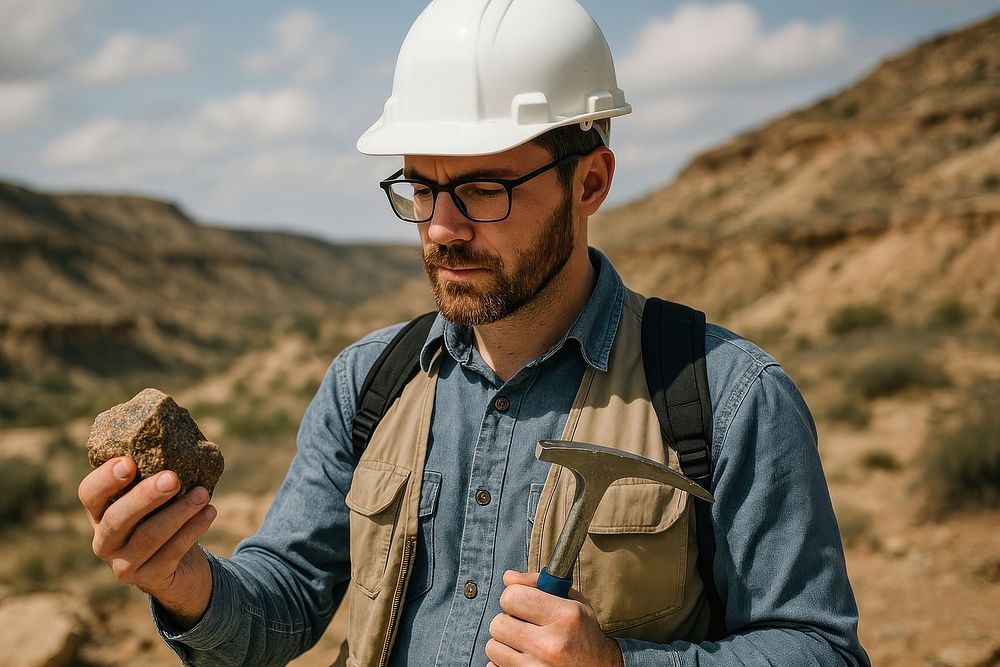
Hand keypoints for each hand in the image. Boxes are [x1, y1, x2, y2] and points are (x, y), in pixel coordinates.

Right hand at [78, 456, 216, 628]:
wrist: (180, 567)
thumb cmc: (166, 518)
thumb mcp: (156, 499)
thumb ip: (158, 475)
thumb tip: (184, 440)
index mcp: (100, 512)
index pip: (89, 493)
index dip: (105, 478)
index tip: (128, 462)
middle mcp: (104, 540)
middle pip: (117, 518)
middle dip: (146, 496)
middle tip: (172, 478)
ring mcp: (124, 563)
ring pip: (148, 537)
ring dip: (179, 512)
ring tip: (202, 494)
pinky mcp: (150, 578)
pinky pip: (172, 552)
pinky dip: (193, 529)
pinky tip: (209, 512)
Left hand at [486, 570, 623, 666]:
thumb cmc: (584, 634)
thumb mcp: (573, 602)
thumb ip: (539, 583)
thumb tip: (508, 577)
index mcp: (564, 617)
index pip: (512, 597)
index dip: (514, 596)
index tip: (522, 602)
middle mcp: (550, 644)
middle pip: (498, 623)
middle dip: (508, 621)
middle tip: (523, 625)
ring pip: (493, 646)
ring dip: (506, 643)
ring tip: (525, 644)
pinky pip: (493, 666)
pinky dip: (503, 662)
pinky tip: (522, 659)